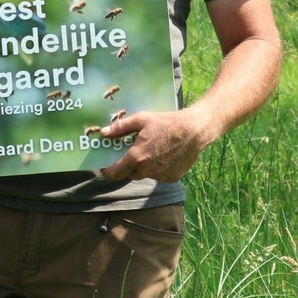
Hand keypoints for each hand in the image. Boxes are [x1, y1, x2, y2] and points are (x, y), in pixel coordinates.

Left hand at [98, 106, 215, 182]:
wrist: (194, 130)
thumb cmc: (166, 123)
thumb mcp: (141, 119)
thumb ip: (120, 128)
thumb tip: (104, 133)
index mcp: (137, 157)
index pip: (115, 173)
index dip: (108, 171)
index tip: (105, 167)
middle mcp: (147, 171)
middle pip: (131, 174)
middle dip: (129, 165)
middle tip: (133, 153)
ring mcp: (160, 177)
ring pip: (146, 174)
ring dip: (145, 166)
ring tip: (153, 150)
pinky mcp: (172, 178)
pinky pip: (160, 176)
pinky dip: (159, 168)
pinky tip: (165, 155)